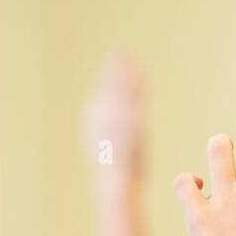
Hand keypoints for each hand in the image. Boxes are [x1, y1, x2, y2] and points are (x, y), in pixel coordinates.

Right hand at [82, 54, 145, 188]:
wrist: (116, 183)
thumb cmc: (114, 180)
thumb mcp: (107, 160)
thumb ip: (108, 146)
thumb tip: (112, 150)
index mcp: (93, 125)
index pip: (98, 98)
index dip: (105, 84)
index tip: (109, 70)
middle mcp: (102, 116)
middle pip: (108, 86)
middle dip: (113, 69)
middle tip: (118, 52)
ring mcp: (117, 116)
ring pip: (122, 86)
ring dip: (126, 69)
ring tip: (129, 54)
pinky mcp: (132, 118)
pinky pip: (135, 93)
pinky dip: (138, 79)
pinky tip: (141, 68)